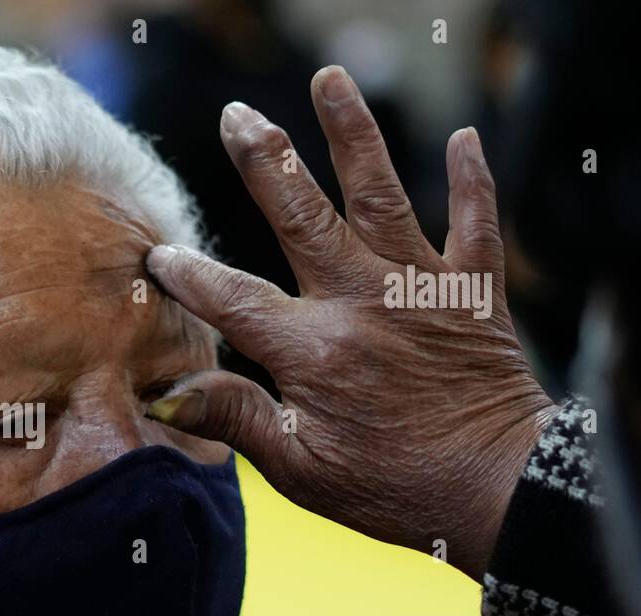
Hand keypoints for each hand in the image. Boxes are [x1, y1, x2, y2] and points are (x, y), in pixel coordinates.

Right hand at [146, 66, 557, 580]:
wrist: (500, 493)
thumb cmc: (393, 487)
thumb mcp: (301, 468)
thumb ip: (235, 420)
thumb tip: (166, 395)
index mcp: (314, 351)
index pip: (234, 298)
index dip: (190, 276)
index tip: (157, 254)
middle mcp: (364, 305)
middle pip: (304, 218)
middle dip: (266, 162)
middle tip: (239, 114)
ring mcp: (422, 290)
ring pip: (381, 198)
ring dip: (354, 137)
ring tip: (330, 81)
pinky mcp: (474, 292)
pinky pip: (475, 223)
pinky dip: (472, 180)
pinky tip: (464, 137)